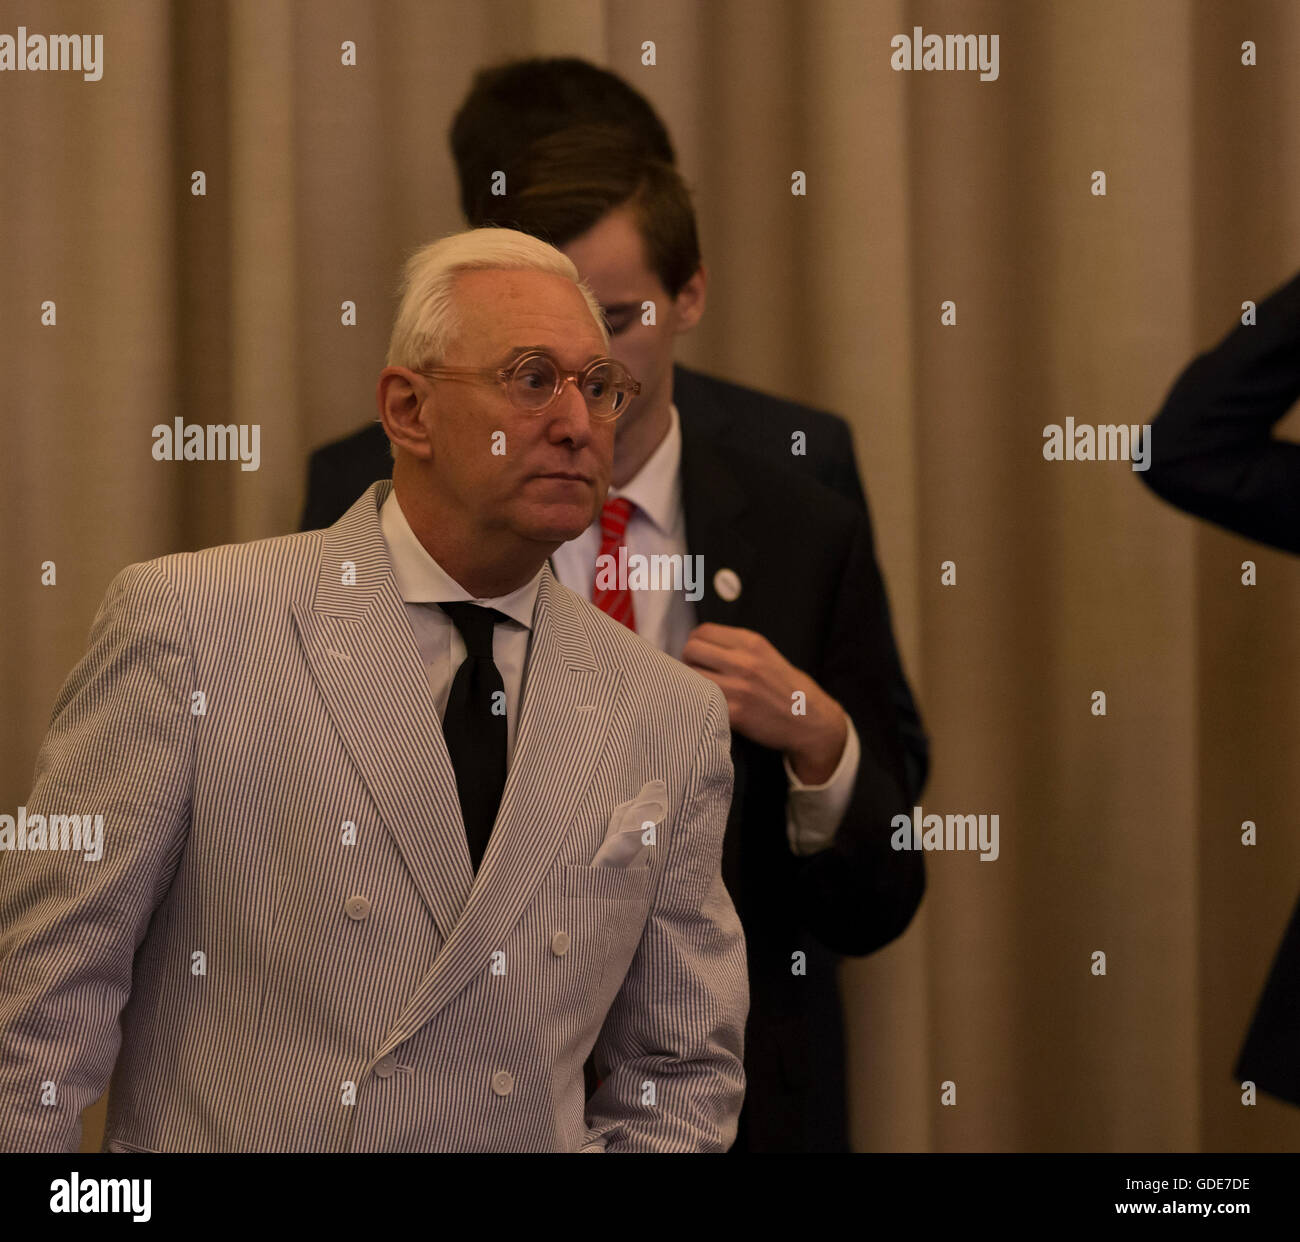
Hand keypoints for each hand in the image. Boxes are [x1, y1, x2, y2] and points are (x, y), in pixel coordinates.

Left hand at [680, 623, 847, 783]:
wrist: (811, 721)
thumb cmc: (785, 688)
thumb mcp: (766, 655)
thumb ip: (735, 646)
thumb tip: (697, 643)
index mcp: (751, 643)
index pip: (702, 631)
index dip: (695, 642)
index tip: (699, 655)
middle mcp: (744, 662)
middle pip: (691, 649)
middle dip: (688, 661)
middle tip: (696, 674)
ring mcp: (739, 687)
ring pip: (690, 675)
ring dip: (688, 683)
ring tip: (700, 691)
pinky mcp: (736, 712)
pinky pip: (700, 701)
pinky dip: (698, 704)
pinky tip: (707, 707)